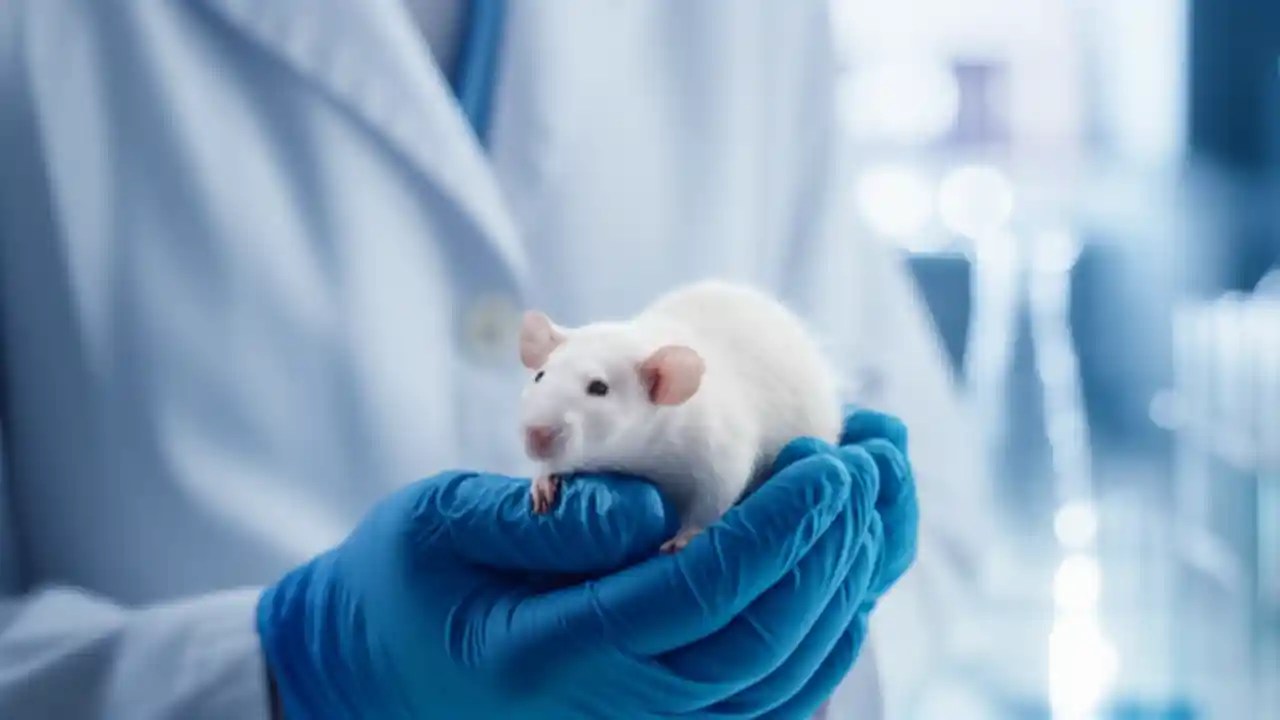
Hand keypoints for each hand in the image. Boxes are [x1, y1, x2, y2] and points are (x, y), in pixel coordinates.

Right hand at [256, 409, 916, 718]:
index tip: (827, 462)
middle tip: (866, 463)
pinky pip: (766, 703)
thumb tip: (652, 508)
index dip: (777, 529)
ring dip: (844, 588)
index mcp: (550, 651)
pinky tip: (845, 570)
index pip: (697, 596)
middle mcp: (607, 708)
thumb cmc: (406, 582)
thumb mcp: (440, 523)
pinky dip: (823, 639)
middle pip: (758, 643)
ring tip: (872, 500)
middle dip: (829, 549)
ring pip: (779, 681)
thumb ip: (542, 516)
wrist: (382, 672)